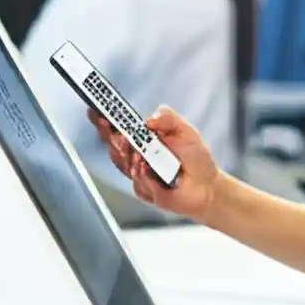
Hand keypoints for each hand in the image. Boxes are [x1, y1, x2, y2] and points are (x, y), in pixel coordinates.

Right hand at [89, 106, 220, 220]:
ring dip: (129, 157)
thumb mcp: (185, 131)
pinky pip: (138, 183)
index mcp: (143, 139)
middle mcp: (137, 156)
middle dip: (112, 138)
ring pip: (123, 164)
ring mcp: (138, 175)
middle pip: (114, 146)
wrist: (208, 186)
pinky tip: (149, 171)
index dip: (104, 121)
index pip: (118, 129)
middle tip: (117, 133)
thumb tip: (148, 119)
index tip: (96, 112)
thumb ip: (168, 119)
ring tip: (140, 154)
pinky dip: (144, 176)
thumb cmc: (196, 158)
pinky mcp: (145, 192)